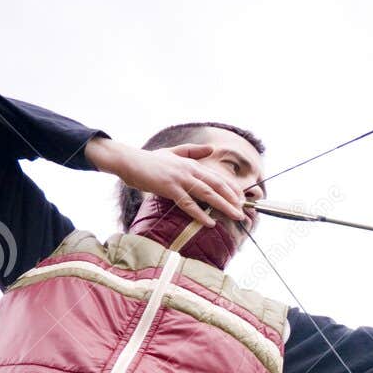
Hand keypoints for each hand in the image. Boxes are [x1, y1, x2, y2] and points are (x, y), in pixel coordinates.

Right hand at [85, 136, 246, 225]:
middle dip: (233, 198)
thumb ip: (193, 152)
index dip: (231, 188)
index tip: (241, 199)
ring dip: (224, 206)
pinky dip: (200, 213)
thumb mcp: (173, 152)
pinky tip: (210, 222)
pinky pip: (188, 203)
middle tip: (244, 210)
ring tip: (235, 216)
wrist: (128, 161)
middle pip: (217, 185)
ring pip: (207, 193)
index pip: (217, 176)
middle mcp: (189, 170)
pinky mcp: (169, 188)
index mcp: (192, 163)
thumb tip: (211, 150)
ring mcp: (180, 178)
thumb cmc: (150, 160)